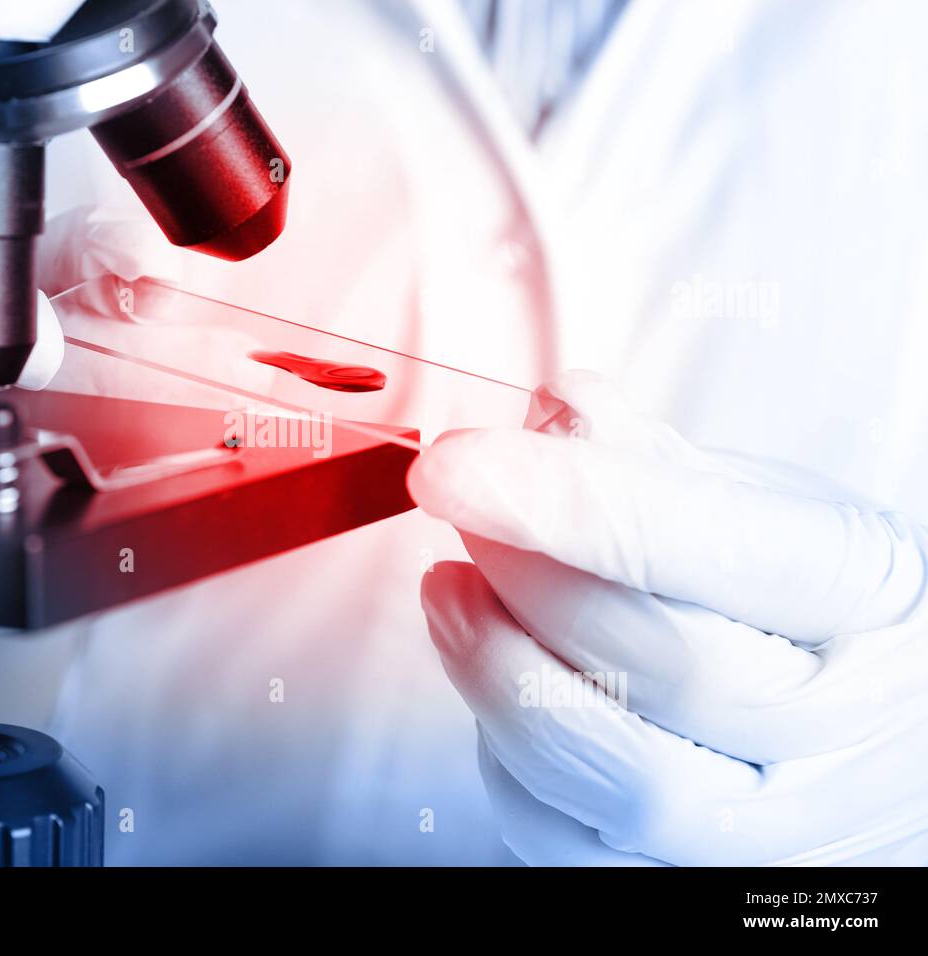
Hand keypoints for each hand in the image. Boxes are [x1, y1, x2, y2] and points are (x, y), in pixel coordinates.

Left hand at [409, 371, 927, 864]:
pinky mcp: (684, 881)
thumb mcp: (758, 507)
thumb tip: (559, 417)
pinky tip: (497, 678)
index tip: (459, 463)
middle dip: (529, 575)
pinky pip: (569, 839)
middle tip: (459, 508)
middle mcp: (839, 730)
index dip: (574, 503)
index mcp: (866, 597)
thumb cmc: (798, 608)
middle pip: (669, 664)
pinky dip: (506, 756)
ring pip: (618, 775)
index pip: (721, 547)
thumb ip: (656, 465)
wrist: (859, 724)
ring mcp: (770, 825)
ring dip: (500, 670)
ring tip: (452, 591)